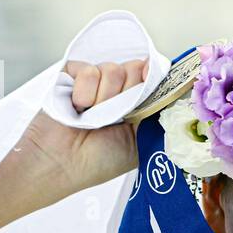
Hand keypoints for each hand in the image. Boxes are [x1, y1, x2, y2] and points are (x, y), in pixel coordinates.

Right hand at [20, 58, 148, 191]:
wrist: (61, 164)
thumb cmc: (99, 160)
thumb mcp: (138, 141)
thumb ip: (153, 113)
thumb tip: (170, 90)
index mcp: (135, 104)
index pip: (153, 77)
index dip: (153, 81)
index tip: (148, 91)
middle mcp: (117, 89)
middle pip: (136, 69)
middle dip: (127, 95)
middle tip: (114, 117)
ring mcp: (95, 80)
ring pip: (114, 69)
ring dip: (104, 99)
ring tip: (91, 117)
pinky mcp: (72, 73)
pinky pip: (89, 71)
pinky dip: (84, 93)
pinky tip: (76, 109)